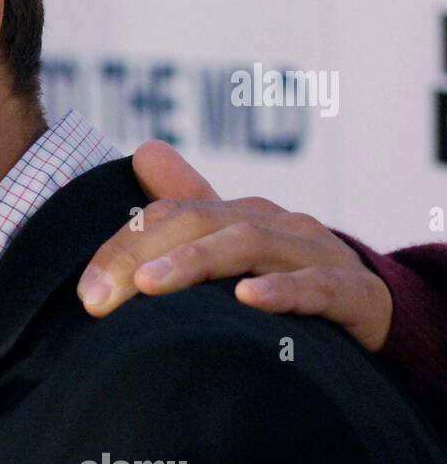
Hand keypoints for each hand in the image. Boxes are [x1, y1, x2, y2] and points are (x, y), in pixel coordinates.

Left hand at [76, 140, 393, 349]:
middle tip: (98, 298)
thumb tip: (144, 150)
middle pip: (199, 224)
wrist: (377, 313)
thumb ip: (188, 206)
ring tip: (150, 286)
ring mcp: (316, 254)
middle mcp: (275, 224)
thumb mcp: (235, 245)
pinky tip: (247, 299)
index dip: (121, 247)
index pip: (167, 217)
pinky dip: (282, 291)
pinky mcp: (354, 293)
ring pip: (250, 246)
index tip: (85, 290)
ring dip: (197, 264)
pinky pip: (318, 287)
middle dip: (141, 256)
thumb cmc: (291, 279)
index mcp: (239, 215)